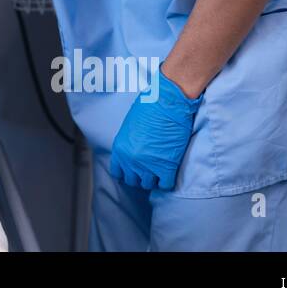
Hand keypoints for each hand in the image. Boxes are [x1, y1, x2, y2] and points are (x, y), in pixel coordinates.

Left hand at [108, 69, 201, 190]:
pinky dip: (167, 181)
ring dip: (154, 178)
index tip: (133, 170)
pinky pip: (165, 184)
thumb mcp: (129, 126)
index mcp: (120, 149)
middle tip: (148, 169)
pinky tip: (169, 172)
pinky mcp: (166, 167)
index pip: (118, 172)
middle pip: (133, 180)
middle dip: (140, 176)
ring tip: (159, 170)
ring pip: (149, 184)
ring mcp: (148, 166)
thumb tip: (133, 151)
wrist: (167, 103)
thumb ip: (128, 142)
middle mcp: (131, 161)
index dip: (127, 172)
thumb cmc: (149, 107)